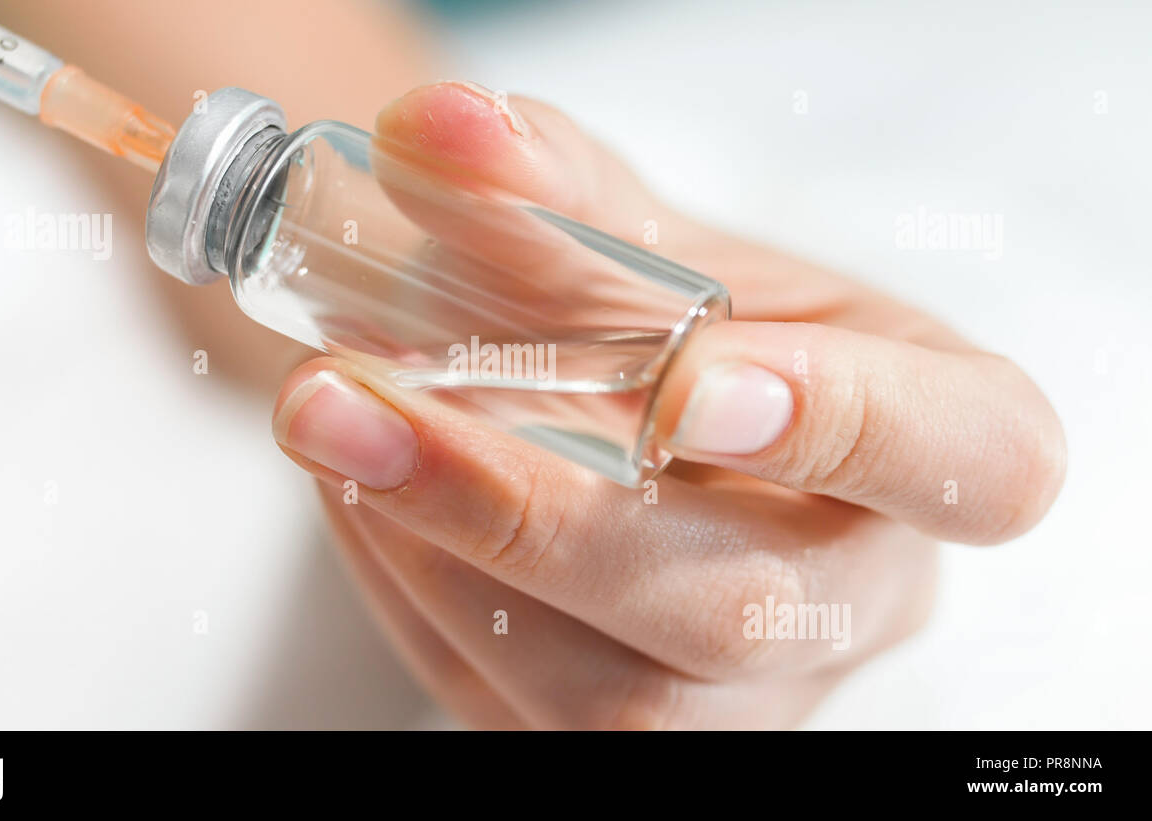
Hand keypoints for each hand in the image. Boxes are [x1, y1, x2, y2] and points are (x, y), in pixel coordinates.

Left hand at [270, 83, 1066, 728]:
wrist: (602, 402)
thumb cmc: (663, 316)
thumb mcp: (627, 230)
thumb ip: (544, 184)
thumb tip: (436, 135)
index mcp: (941, 439)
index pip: (976, 465)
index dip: (850, 430)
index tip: (682, 376)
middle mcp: (862, 593)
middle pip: (745, 612)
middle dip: (532, 513)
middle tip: (357, 400)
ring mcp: (754, 694)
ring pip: (620, 703)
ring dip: (445, 561)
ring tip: (340, 433)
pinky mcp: (637, 741)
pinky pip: (523, 718)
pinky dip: (417, 598)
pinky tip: (363, 495)